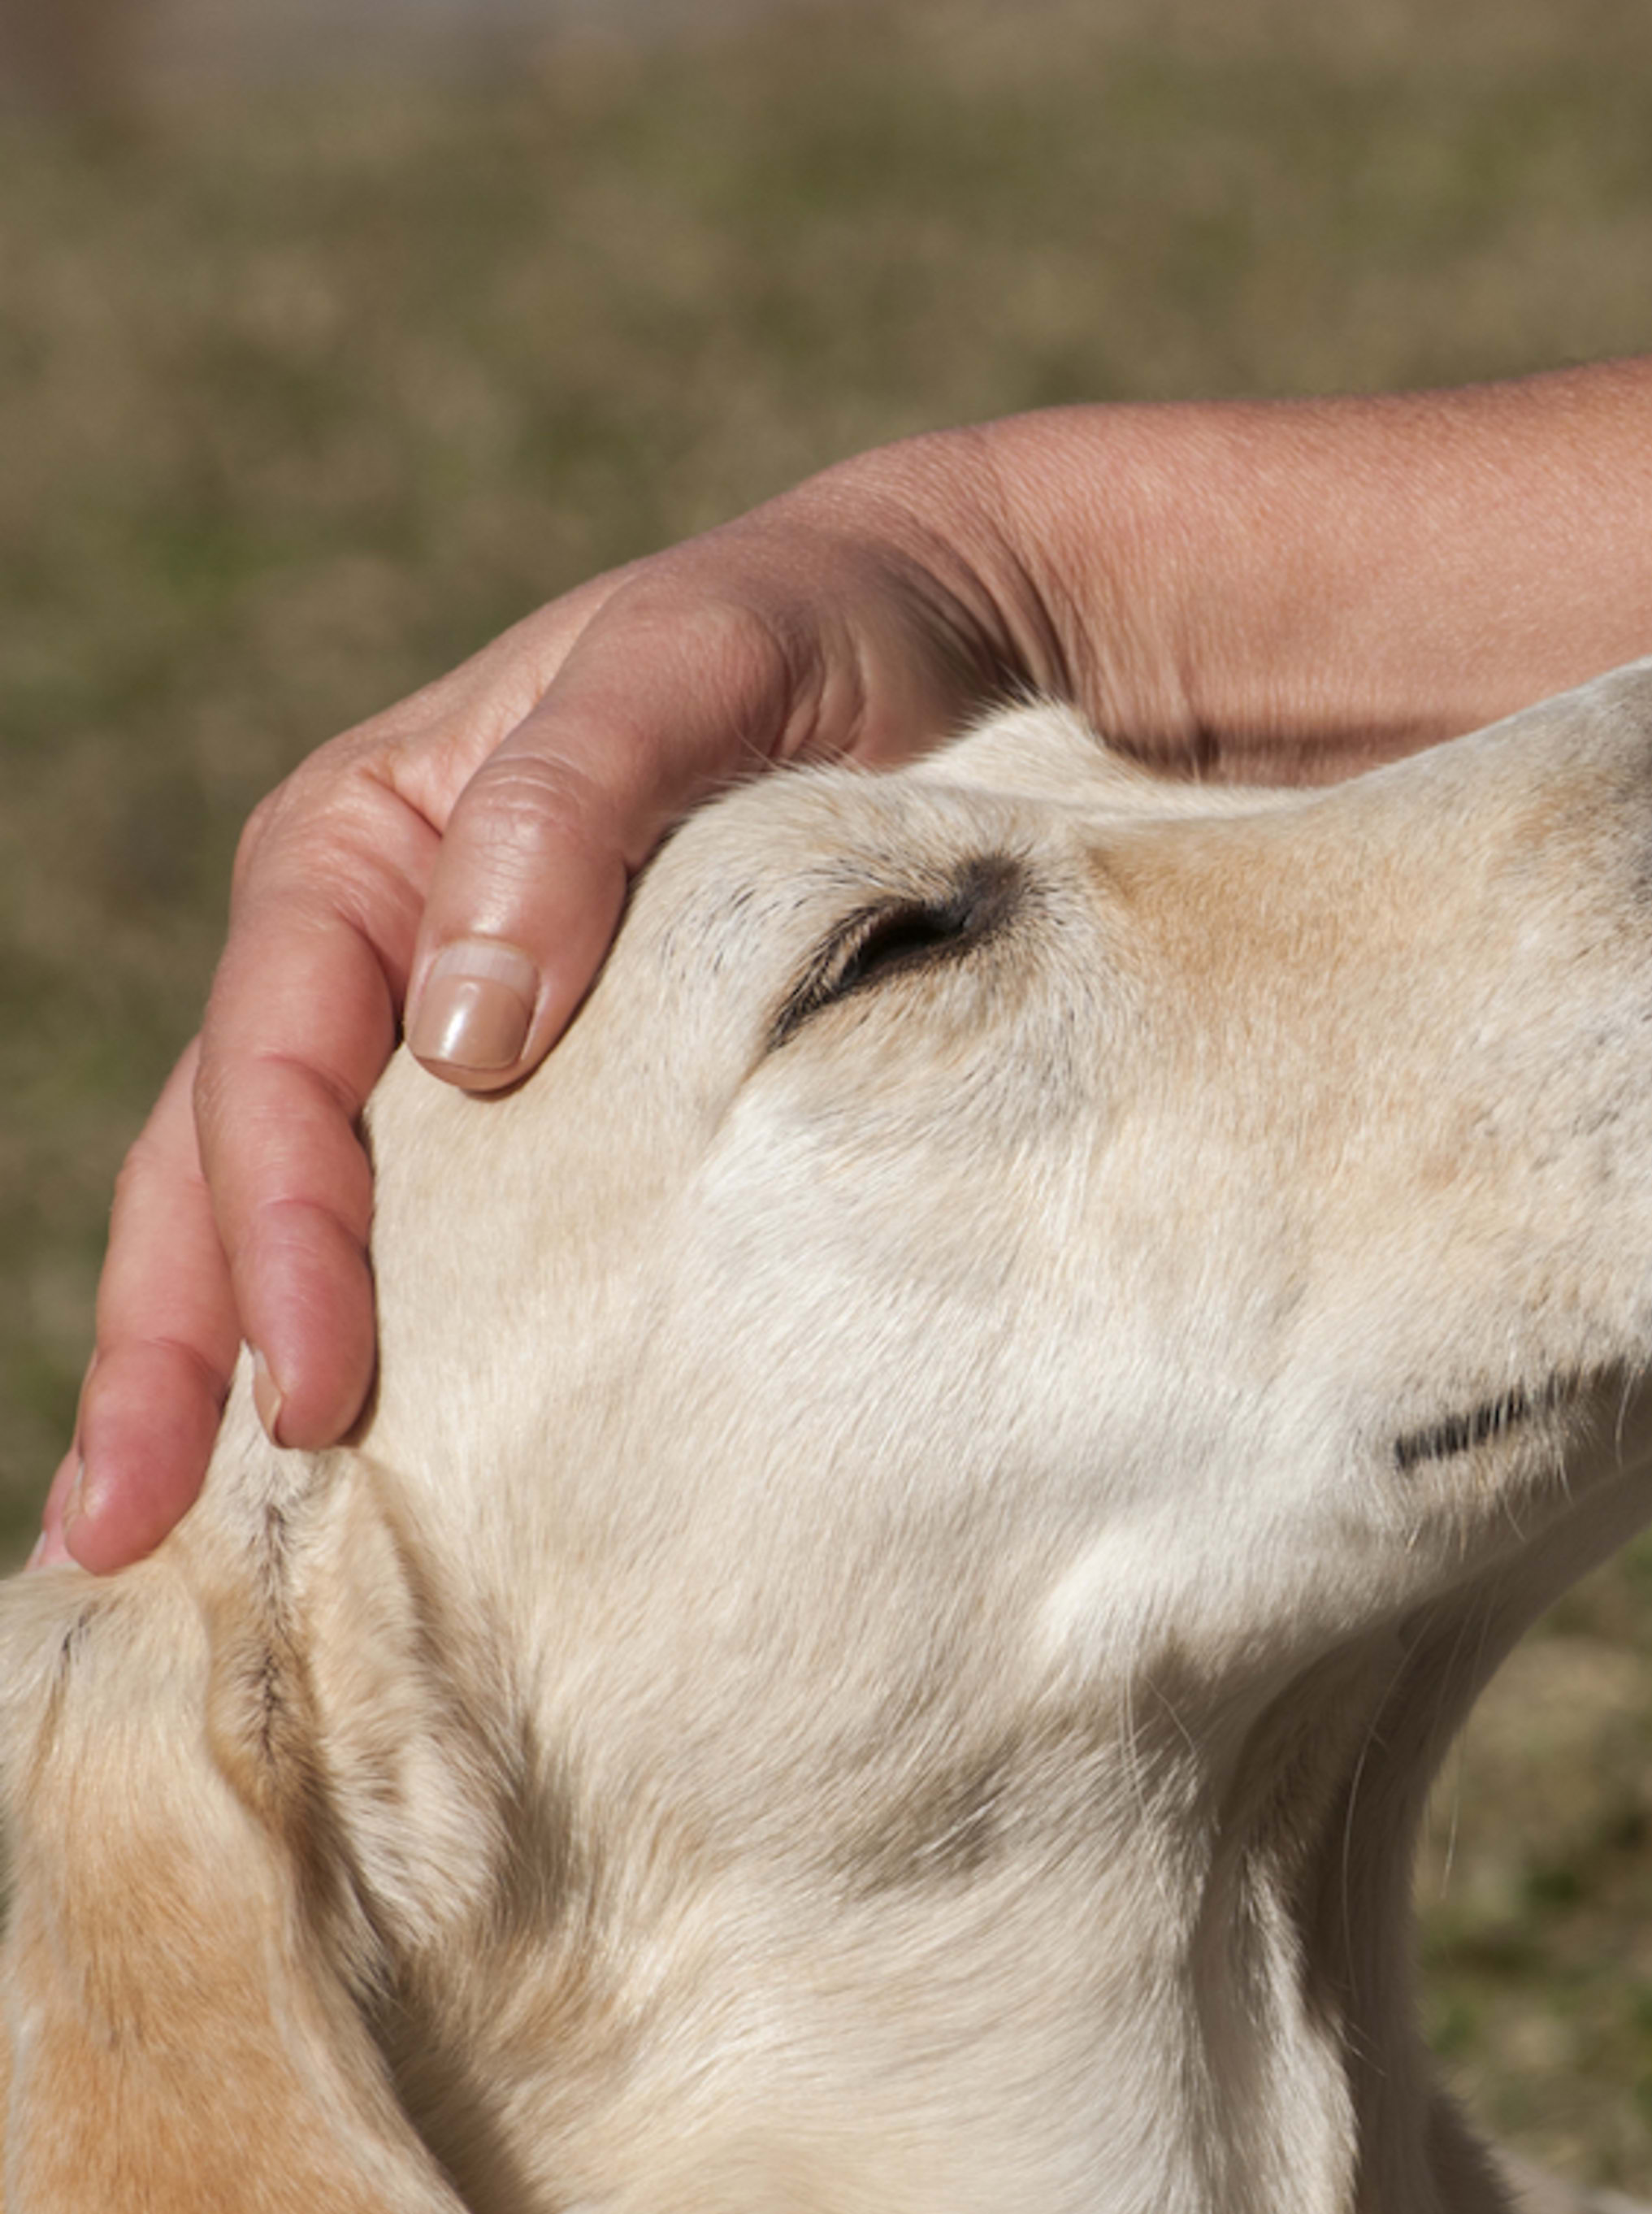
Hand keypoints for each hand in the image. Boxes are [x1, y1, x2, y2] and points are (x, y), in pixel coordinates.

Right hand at [39, 429, 1053, 1569]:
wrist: (943, 631)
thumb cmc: (816, 630)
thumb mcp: (703, 666)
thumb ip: (576, 805)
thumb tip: (459, 1032)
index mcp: (366, 842)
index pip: (281, 1059)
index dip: (284, 1230)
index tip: (316, 1388)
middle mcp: (373, 943)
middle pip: (223, 1162)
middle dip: (167, 1351)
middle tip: (112, 1539)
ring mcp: (443, 1023)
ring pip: (281, 1210)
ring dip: (211, 1374)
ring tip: (149, 1548)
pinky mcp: (543, 1093)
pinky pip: (419, 1221)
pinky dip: (349, 1333)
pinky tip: (330, 1464)